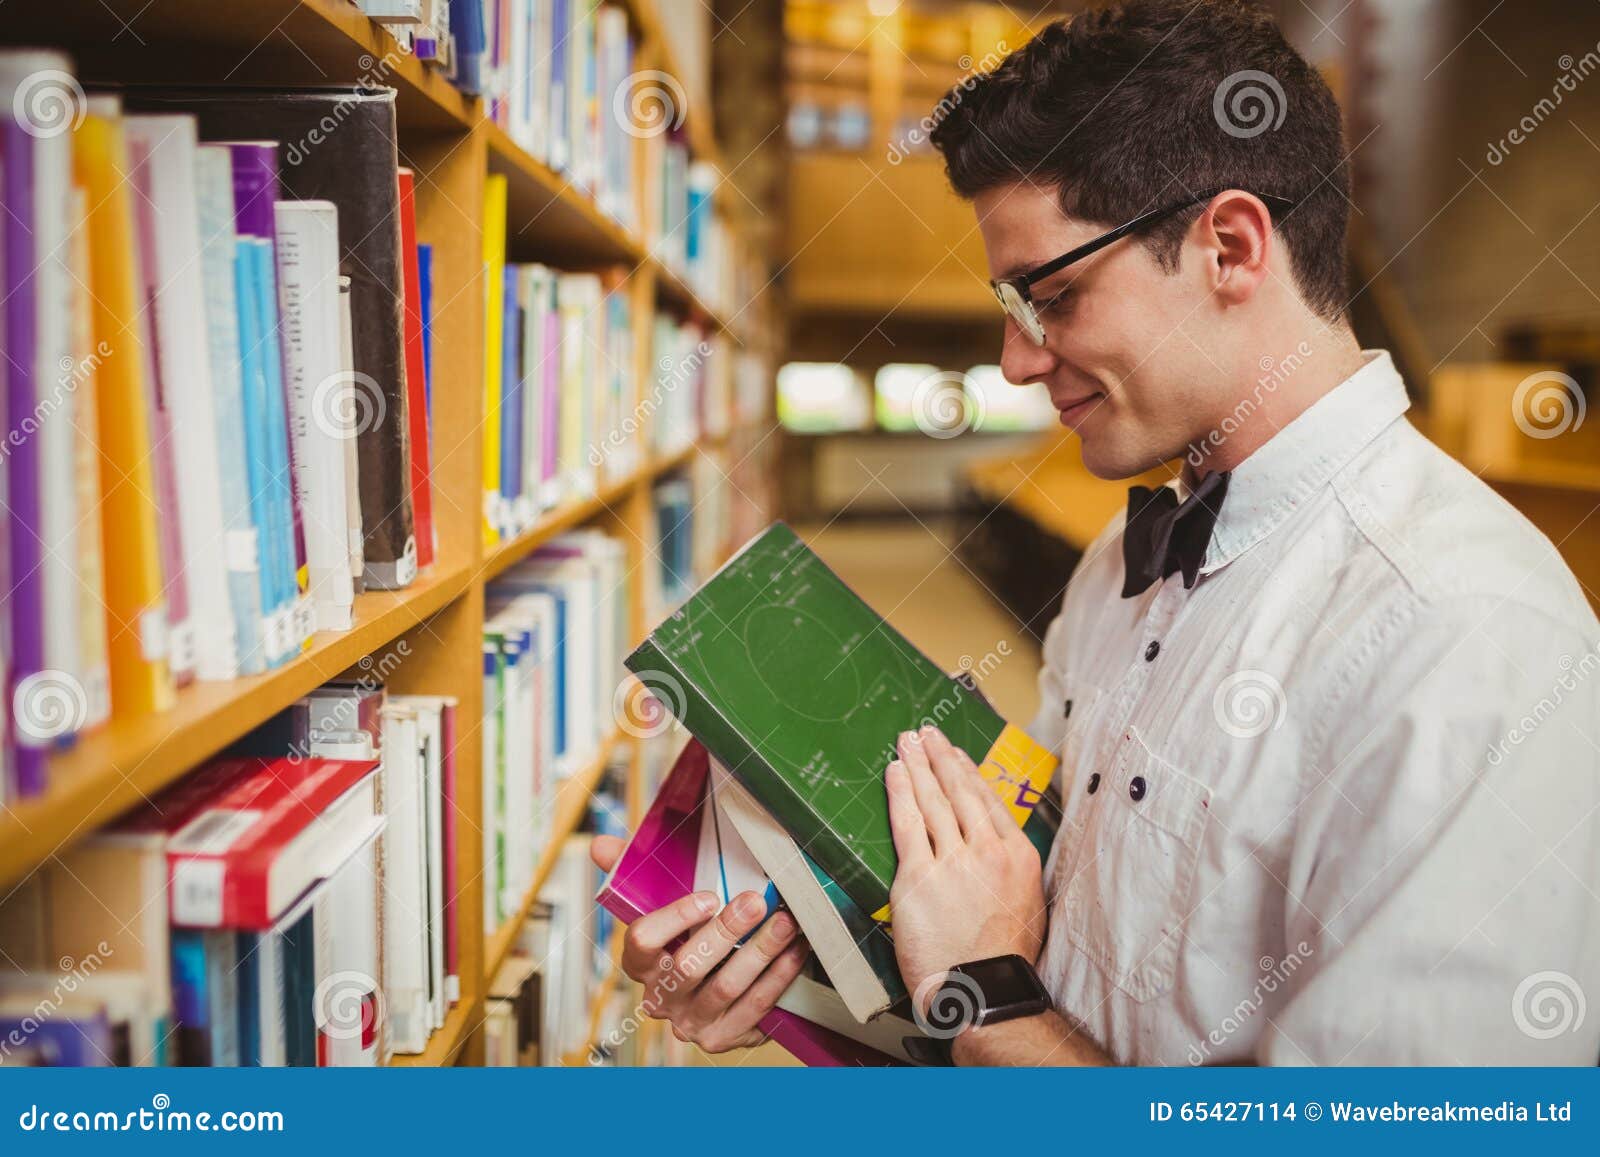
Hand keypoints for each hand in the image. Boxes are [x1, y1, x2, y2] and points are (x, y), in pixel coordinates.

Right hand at [589, 837, 808, 1052]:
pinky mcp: (723, 1038)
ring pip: (726, 988)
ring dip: (759, 953)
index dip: (675, 918)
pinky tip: (794, 953)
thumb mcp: (660, 908)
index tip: (709, 896)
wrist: (709, 999)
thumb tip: (600, 843)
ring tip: (784, 923)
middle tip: (757, 901)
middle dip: (727, 931)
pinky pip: (754, 1009)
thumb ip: (629, 873)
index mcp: (640, 965)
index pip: (642, 941)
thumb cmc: (685, 941)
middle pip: (690, 966)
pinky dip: (777, 978)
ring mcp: (691, 1022)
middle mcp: (661, 998)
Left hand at [884, 726, 1046, 1013]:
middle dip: (940, 757)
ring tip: (907, 742)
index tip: (955, 755)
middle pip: (960, 792)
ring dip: (918, 766)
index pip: (988, 801)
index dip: (968, 772)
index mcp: (1018, 855)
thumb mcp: (1026, 903)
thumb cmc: (1002, 957)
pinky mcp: (920, 877)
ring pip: (933, 801)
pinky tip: (893, 773)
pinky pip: (907, 825)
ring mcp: (954, 862)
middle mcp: (989, 851)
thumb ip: (1009, 868)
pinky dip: (900, 794)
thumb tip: (995, 847)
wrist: (981, 990)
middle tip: (926, 733)